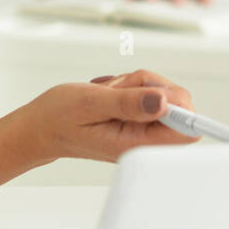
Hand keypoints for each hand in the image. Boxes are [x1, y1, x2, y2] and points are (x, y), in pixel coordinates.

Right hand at [26, 71, 199, 162]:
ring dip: (138, 84)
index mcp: (136, 144)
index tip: (160, 96)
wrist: (41, 126)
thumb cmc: (58, 118)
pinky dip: (133, 85)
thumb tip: (164, 103)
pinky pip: (150, 91)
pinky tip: (111, 94)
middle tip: (120, 90)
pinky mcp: (139, 118)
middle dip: (153, 86)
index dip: (183, 109)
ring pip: (163, 93)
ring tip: (110, 93)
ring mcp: (143, 129)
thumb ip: (129, 103)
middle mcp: (144, 140)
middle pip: (179, 106)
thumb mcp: (91, 103)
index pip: (186, 133)